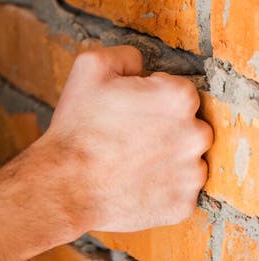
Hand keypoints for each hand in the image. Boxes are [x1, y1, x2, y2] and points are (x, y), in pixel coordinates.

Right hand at [39, 45, 213, 234]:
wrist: (66, 185)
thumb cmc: (79, 126)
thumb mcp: (90, 66)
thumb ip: (126, 55)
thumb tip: (141, 64)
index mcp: (178, 98)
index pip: (180, 89)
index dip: (153, 95)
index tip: (131, 107)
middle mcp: (195, 135)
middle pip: (190, 124)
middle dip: (166, 126)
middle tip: (131, 133)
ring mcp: (191, 174)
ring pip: (188, 159)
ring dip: (167, 157)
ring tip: (131, 159)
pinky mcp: (183, 205)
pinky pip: (180, 190)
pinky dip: (162, 187)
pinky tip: (134, 180)